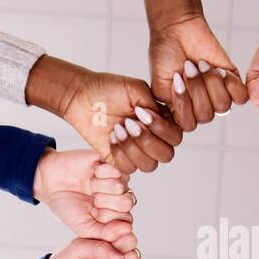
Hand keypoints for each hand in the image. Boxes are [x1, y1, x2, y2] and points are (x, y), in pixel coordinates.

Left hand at [26, 56, 183, 174]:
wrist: (82, 96)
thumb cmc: (109, 89)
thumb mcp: (136, 90)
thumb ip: (154, 105)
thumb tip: (161, 121)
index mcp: (162, 122)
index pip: (176, 136)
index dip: (161, 128)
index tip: (140, 112)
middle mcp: (154, 139)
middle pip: (166, 155)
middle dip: (147, 140)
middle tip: (128, 122)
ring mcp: (138, 152)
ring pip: (149, 165)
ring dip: (133, 148)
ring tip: (117, 129)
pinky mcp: (121, 160)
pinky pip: (129, 169)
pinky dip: (120, 154)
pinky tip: (111, 137)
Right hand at [33, 150, 135, 247]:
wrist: (49, 182)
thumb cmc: (66, 205)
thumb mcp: (83, 227)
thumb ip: (105, 233)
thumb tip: (128, 230)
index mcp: (114, 212)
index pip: (126, 220)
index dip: (109, 219)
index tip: (94, 215)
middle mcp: (117, 195)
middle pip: (127, 203)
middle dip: (105, 204)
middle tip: (92, 199)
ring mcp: (114, 179)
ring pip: (121, 187)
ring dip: (101, 188)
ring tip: (90, 186)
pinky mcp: (108, 163)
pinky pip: (115, 170)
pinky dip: (101, 174)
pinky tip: (92, 174)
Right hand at [150, 17, 249, 130]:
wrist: (177, 30)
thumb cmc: (165, 56)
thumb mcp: (160, 86)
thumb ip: (170, 107)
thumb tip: (178, 120)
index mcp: (182, 112)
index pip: (188, 124)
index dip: (183, 104)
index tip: (175, 78)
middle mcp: (200, 107)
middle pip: (206, 115)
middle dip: (196, 89)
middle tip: (188, 66)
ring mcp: (217, 95)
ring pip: (222, 105)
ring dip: (210, 82)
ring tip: (201, 64)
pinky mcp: (232, 82)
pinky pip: (240, 97)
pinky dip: (231, 85)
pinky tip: (220, 71)